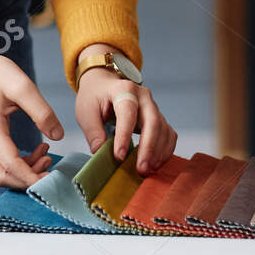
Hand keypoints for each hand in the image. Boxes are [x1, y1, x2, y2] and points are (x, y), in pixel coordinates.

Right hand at [0, 34, 59, 188]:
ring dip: (26, 170)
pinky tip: (39, 148)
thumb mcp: (23, 86)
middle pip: (1, 176)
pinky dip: (22, 162)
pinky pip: (3, 162)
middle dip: (26, 179)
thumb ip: (41, 111)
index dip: (30, 176)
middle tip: (50, 166)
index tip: (49, 180)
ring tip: (47, 153)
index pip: (10, 164)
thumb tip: (58, 136)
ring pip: (2, 172)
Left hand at [73, 45, 177, 173]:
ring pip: (164, 130)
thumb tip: (101, 152)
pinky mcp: (158, 118)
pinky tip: (154, 164)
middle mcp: (143, 96)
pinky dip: (164, 151)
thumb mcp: (85, 111)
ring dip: (158, 152)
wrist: (104, 84)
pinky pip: (168, 134)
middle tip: (140, 169)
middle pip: (153, 121)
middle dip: (148, 147)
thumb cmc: (94, 97)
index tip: (119, 156)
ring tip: (146, 170)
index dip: (124, 136)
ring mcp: (153, 107)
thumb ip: (93, 132)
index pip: (127, 113)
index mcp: (123, 89)